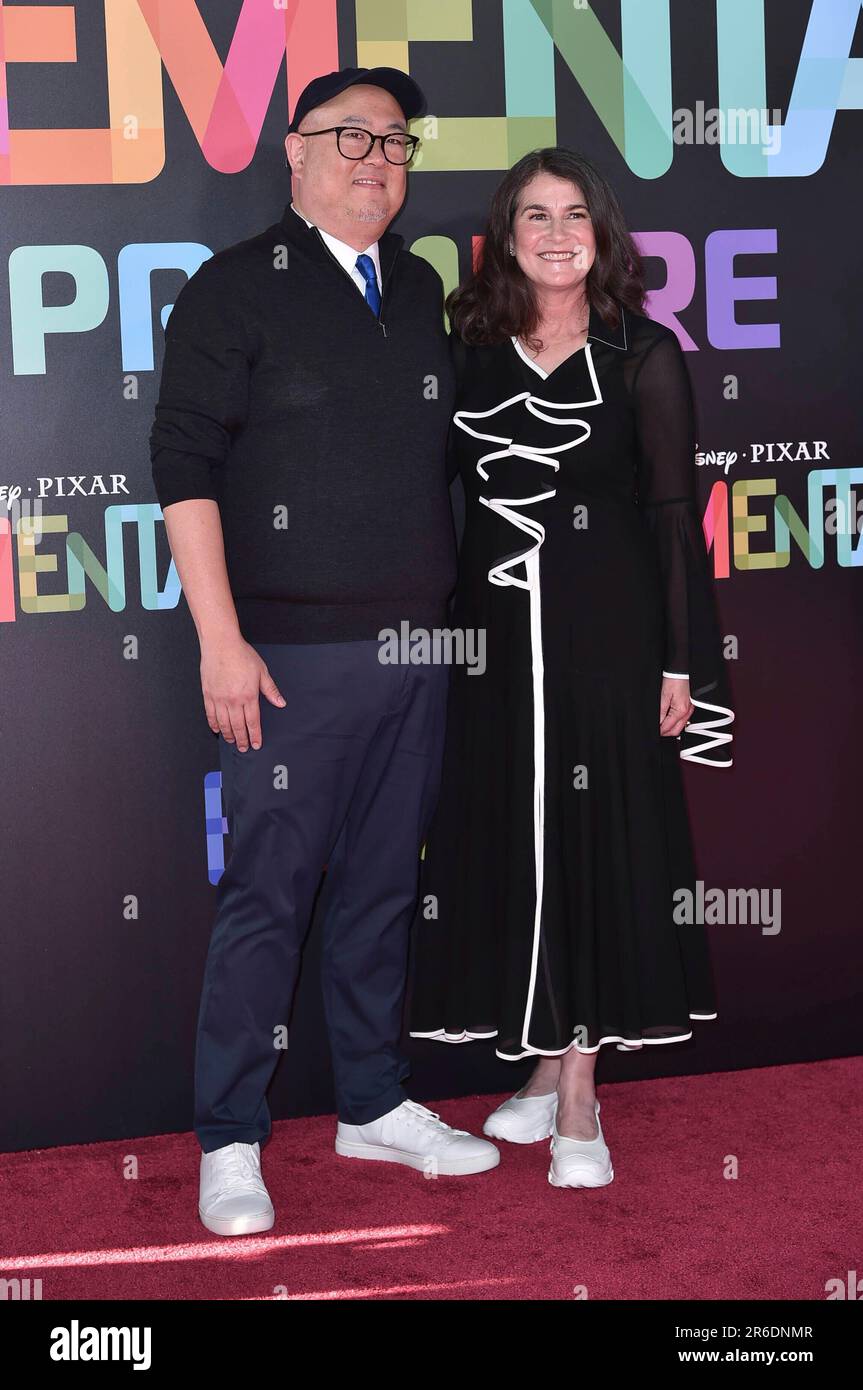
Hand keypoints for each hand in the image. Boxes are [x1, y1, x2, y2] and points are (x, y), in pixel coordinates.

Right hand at [200, 635, 285, 750]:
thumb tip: (280, 703)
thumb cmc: (241, 655)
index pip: (252, 722)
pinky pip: (210, 715)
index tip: (256, 744)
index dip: (255, 736)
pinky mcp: (208, 695)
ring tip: (232, 741)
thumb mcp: (262, 672)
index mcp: (248, 696)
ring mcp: (219, 699)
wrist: (221, 645)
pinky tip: (217, 729)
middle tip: (244, 748)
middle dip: (242, 740)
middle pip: (238, 727)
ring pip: (224, 724)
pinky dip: (214, 724)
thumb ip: (271, 690)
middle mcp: (233, 700)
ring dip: (229, 735)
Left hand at [659, 675, 692, 737]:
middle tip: (657, 732)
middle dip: (666, 733)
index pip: (668, 727)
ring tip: (662, 727)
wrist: (682, 671)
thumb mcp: (663, 696)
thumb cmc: (674, 679)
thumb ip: (661, 711)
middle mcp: (687, 712)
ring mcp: (690, 709)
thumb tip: (658, 723)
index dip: (659, 731)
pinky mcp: (690, 706)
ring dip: (671, 728)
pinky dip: (676, 722)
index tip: (654, 731)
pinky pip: (683, 719)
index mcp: (680, 710)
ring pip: (680, 726)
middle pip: (676, 730)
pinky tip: (670, 720)